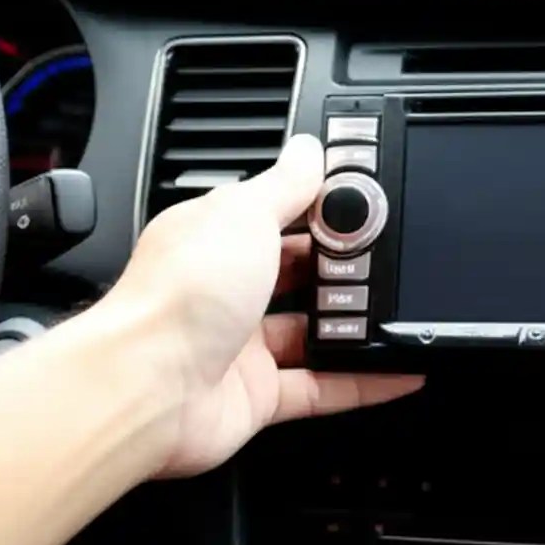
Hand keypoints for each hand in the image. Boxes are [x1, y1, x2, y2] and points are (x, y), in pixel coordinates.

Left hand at [109, 134, 422, 476]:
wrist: (147, 388)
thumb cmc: (178, 296)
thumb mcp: (244, 215)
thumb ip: (285, 185)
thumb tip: (308, 149)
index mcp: (214, 238)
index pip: (275, 215)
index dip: (321, 210)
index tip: (365, 209)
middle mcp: (224, 290)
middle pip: (297, 275)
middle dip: (342, 271)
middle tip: (387, 262)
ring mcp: (240, 346)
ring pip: (312, 333)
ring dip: (353, 327)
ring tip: (396, 314)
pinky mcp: (257, 396)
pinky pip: (321, 388)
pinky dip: (362, 383)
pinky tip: (398, 373)